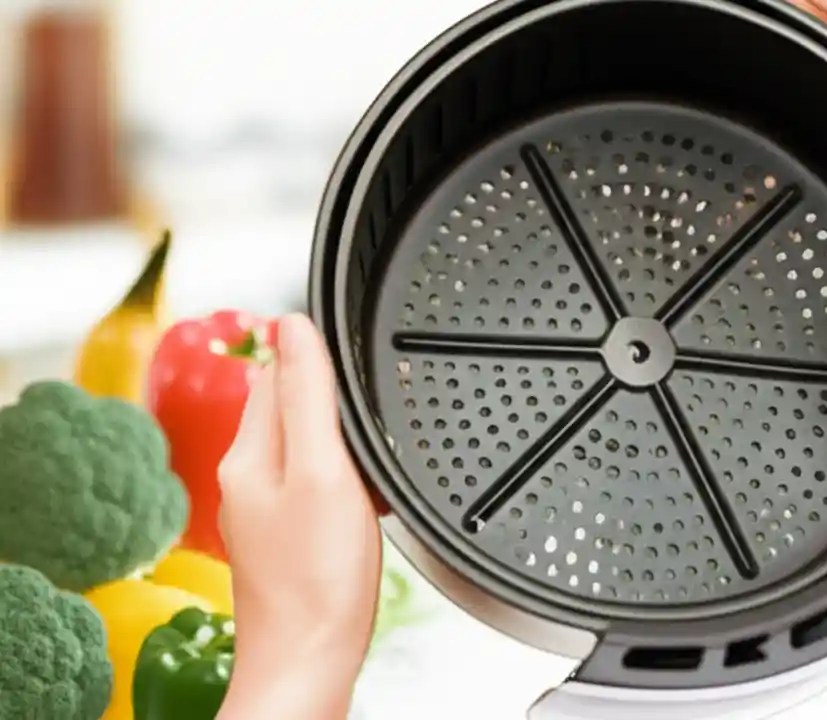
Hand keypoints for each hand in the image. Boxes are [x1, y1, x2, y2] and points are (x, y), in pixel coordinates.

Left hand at [216, 314, 382, 718]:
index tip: (352, 351)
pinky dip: (343, 478)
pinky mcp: (286, 542)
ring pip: (302, 447)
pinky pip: (314, 485)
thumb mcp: (323, 471)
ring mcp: (265, 513)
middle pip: (285, 407)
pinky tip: (368, 497)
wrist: (309, 664)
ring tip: (376, 451)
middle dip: (326, 393)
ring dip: (338, 438)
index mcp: (249, 455)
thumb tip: (290, 325)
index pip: (273, 373)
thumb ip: (307, 396)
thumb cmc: (319, 581)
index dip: (312, 354)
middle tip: (375, 401)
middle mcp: (248, 480)